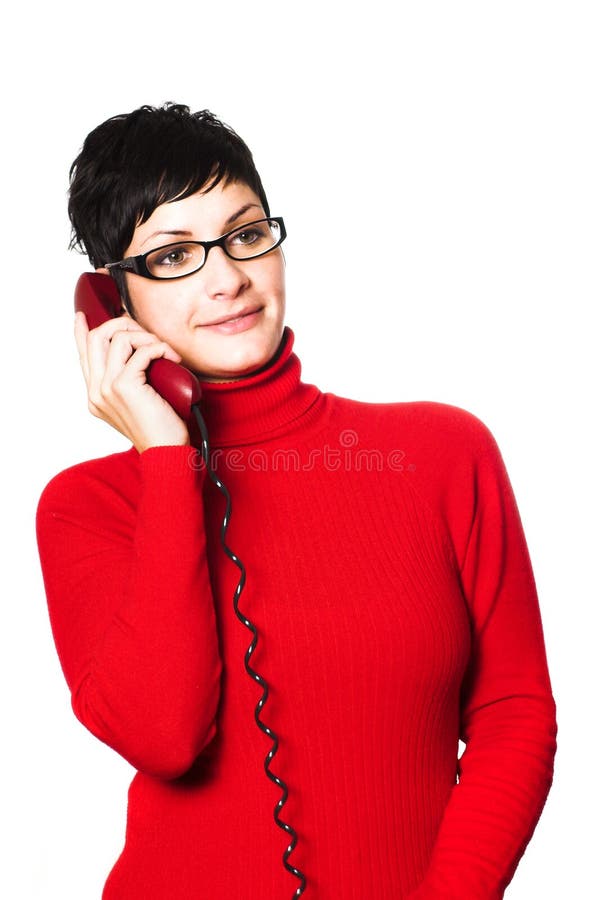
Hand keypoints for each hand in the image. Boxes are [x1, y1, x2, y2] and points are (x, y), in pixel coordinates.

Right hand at [75, 311, 190, 452]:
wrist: (166, 452)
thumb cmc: (159, 428)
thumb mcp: (138, 401)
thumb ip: (128, 380)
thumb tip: (136, 352)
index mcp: (95, 395)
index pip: (83, 355)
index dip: (80, 332)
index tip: (81, 316)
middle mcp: (96, 391)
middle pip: (96, 337)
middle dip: (123, 325)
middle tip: (147, 334)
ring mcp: (107, 388)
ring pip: (118, 338)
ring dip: (146, 336)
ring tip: (163, 350)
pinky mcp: (124, 386)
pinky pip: (141, 351)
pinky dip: (159, 348)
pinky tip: (171, 358)